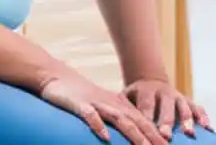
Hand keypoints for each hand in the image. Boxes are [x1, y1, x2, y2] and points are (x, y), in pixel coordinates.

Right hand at [40, 71, 167, 144]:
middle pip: (137, 122)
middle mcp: (113, 104)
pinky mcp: (80, 105)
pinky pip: (91, 116)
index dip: (156, 135)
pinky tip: (105, 138)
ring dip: (134, 134)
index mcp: (121, 106)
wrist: (59, 78)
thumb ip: (119, 121)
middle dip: (152, 137)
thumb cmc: (84, 98)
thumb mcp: (105, 110)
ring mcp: (98, 104)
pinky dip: (99, 126)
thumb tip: (132, 137)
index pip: (143, 123)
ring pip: (119, 119)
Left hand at [124, 76, 212, 139]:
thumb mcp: (125, 97)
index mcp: (146, 92)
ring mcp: (177, 96)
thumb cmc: (134, 96)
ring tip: (189, 133)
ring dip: (187, 120)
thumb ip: (123, 109)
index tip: (146, 132)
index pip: (146, 106)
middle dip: (167, 122)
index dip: (148, 119)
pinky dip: (203, 116)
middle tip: (166, 136)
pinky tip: (207, 127)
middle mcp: (164, 92)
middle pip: (166, 108)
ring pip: (184, 107)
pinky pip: (197, 107)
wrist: (150, 79)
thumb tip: (113, 125)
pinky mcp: (187, 99)